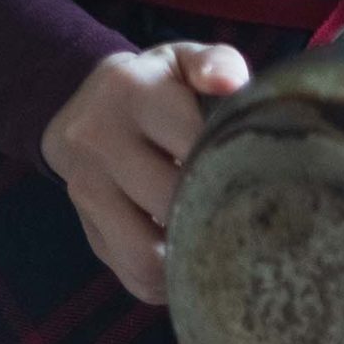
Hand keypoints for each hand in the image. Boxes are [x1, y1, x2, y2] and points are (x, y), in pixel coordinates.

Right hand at [41, 42, 248, 302]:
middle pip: (172, 203)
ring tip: (218, 242)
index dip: (233, 166)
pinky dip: (171, 281)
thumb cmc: (156, 89)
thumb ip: (215, 64)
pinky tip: (190, 258)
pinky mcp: (89, 232)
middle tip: (249, 214)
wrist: (82, 110)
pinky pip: (136, 277)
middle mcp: (99, 140)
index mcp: (133, 92)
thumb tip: (231, 82)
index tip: (260, 174)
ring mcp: (87, 191)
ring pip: (147, 255)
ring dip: (189, 259)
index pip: (193, 143)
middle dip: (214, 212)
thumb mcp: (183, 62)